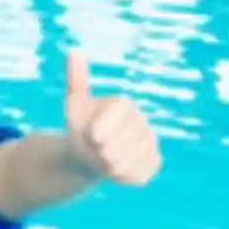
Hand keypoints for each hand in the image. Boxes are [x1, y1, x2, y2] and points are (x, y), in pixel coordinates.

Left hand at [63, 51, 161, 185]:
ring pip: (128, 162)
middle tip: (94, 149)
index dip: (102, 129)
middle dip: (100, 152)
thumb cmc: (79, 125)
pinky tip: (113, 169)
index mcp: (124, 104)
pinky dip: (122, 177)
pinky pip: (138, 175)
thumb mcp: (74, 103)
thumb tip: (74, 50)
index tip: (91, 136)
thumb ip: (77, 79)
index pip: (118, 117)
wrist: (87, 151)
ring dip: (108, 166)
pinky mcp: (154, 162)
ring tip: (101, 158)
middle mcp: (142, 121)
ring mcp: (151, 142)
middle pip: (120, 144)